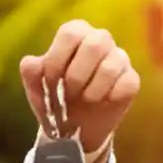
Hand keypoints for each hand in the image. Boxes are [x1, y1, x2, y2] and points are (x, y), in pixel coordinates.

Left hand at [20, 19, 139, 153]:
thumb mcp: (37, 88)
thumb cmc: (54, 98)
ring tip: (84, 100)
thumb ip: (31, 73)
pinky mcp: (131, 79)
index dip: (57, 59)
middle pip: (95, 44)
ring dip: (92, 90)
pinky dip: (109, 98)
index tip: (50, 81)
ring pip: (111, 66)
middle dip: (77, 75)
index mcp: (75, 33)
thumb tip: (31, 64)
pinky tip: (101, 103)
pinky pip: (126, 84)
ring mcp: (119, 58)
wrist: (74, 129)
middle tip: (68, 93)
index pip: (70, 33)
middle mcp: (100, 39)